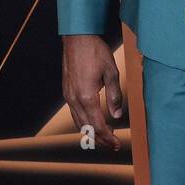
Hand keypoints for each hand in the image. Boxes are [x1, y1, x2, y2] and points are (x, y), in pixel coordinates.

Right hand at [61, 35, 123, 150]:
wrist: (77, 38)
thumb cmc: (95, 52)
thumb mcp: (111, 72)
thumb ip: (114, 96)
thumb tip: (117, 115)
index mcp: (87, 97)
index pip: (98, 125)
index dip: (108, 138)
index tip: (117, 144)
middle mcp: (75, 99)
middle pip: (87, 128)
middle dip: (101, 139)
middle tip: (113, 146)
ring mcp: (68, 96)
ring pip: (78, 122)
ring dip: (91, 132)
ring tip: (104, 137)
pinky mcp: (66, 92)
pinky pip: (74, 113)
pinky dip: (83, 122)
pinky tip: (91, 123)